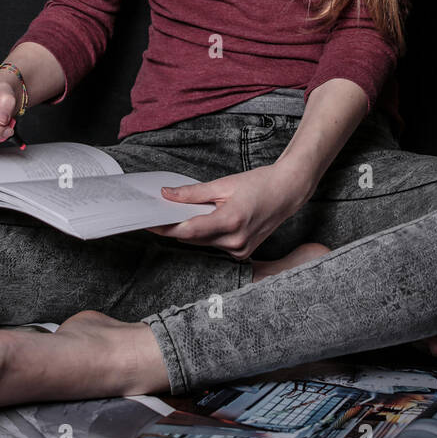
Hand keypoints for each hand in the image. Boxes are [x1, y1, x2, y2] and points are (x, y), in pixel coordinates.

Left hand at [146, 164, 308, 260]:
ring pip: (202, 243)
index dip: (166, 227)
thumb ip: (193, 193)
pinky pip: (215, 245)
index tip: (149, 222)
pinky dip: (206, 234)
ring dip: (191, 231)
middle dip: (176, 226)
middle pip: (193, 238)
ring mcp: (240, 250)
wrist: (287, 192)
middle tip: (160, 213)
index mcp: (231, 221)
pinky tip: (205, 220)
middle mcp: (235, 241)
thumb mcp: (223, 184)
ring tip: (184, 213)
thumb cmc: (259, 184)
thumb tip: (167, 195)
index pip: (189, 230)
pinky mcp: (242, 253)